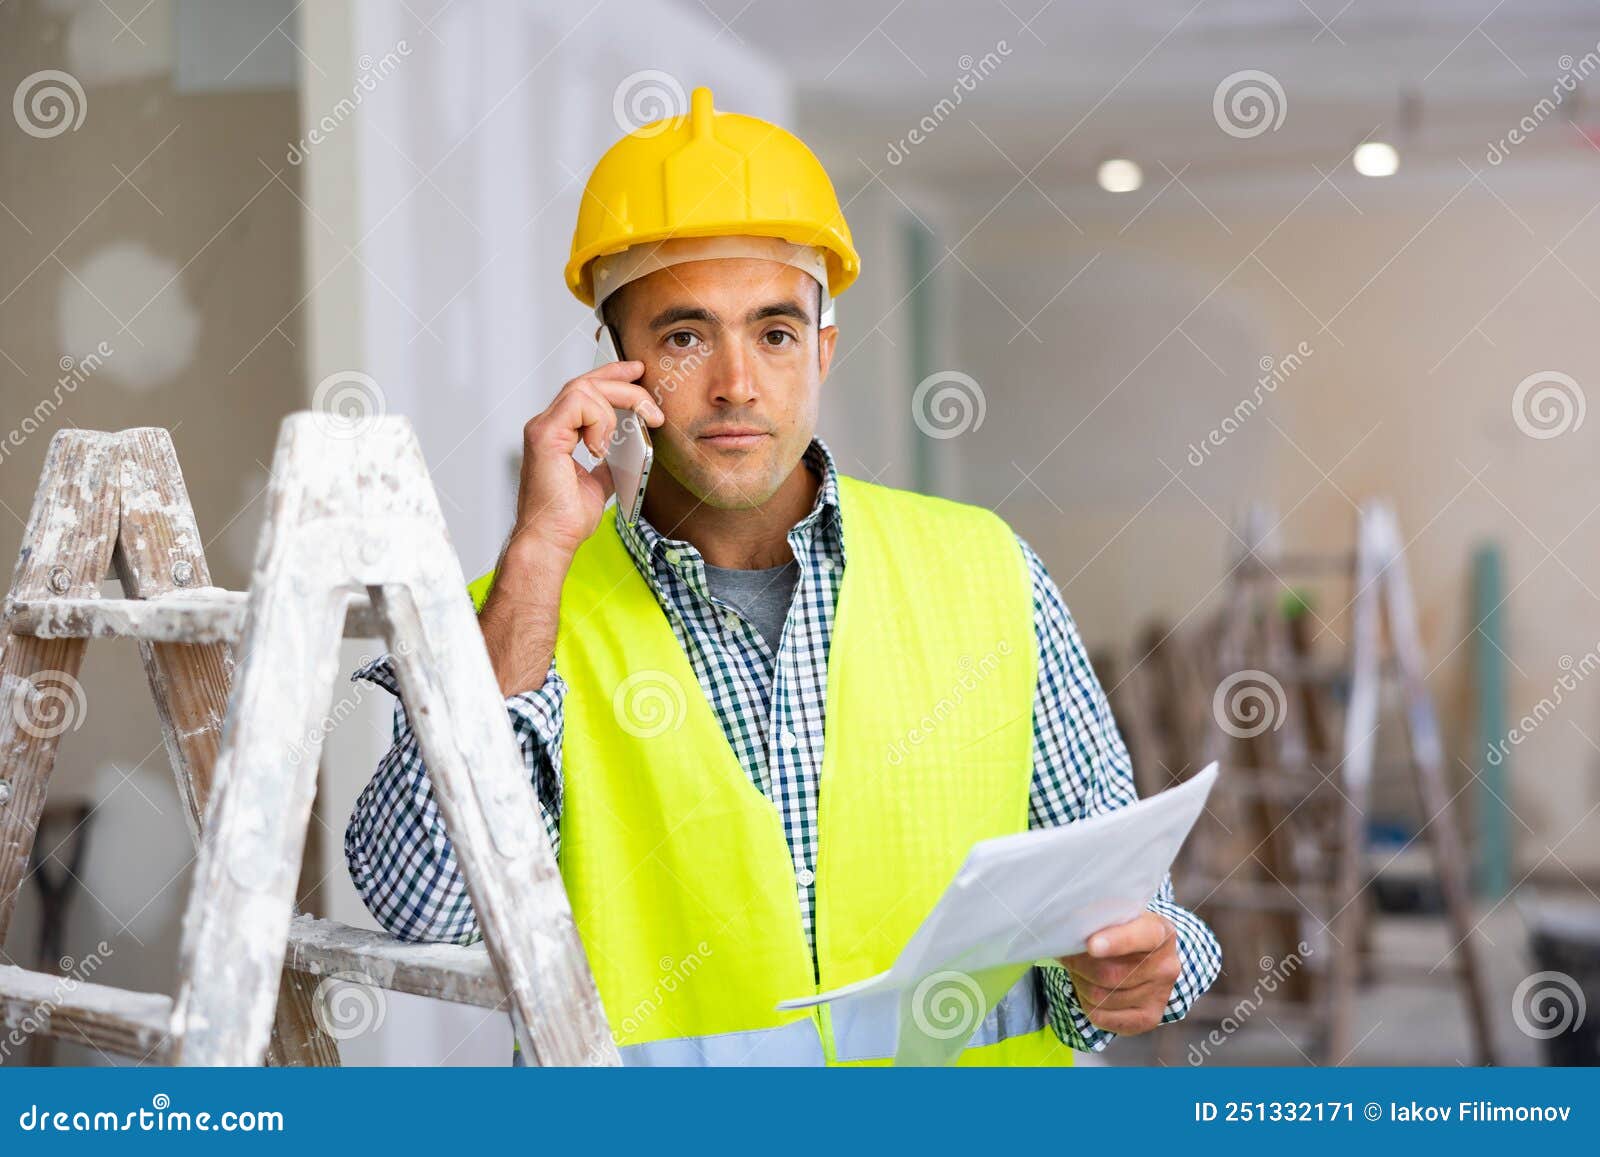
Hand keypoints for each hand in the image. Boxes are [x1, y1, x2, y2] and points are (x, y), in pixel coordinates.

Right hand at [511, 359, 663, 557]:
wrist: (551, 541)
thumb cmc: (566, 519)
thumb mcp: (600, 482)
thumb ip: (611, 460)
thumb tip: (634, 448)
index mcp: (558, 432)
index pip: (585, 390)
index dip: (612, 375)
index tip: (637, 371)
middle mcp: (547, 425)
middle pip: (586, 382)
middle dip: (623, 382)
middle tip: (650, 401)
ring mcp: (543, 428)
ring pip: (583, 388)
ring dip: (616, 404)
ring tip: (626, 434)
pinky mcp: (544, 436)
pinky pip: (577, 404)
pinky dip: (598, 421)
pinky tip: (600, 448)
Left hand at [1059, 911, 1180, 1035]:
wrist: (1145, 957)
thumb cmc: (1122, 932)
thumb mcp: (1117, 918)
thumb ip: (1100, 922)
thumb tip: (1068, 933)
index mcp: (1160, 932)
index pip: (1142, 937)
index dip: (1116, 942)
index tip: (1092, 945)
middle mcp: (1167, 965)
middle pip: (1109, 974)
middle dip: (1079, 965)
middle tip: (1068, 955)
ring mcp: (1161, 995)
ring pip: (1101, 996)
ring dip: (1080, 982)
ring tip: (1079, 970)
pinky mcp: (1150, 1018)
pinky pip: (1101, 1017)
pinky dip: (1085, 1003)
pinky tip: (1088, 989)